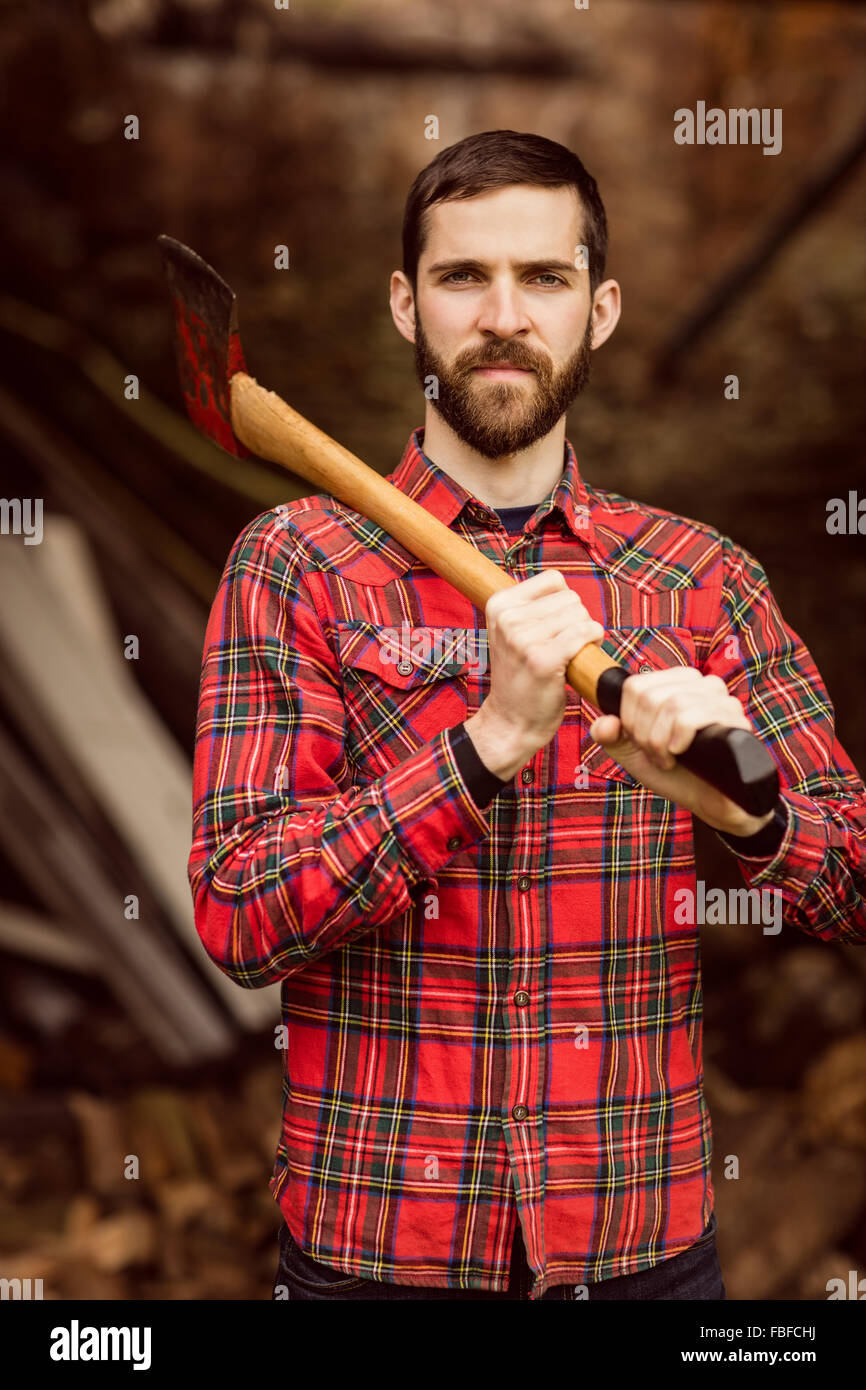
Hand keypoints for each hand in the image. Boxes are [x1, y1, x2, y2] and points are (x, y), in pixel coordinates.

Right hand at [465, 569, 604, 780]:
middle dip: (575, 620)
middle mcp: (508, 618)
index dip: (563, 603)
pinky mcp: (543, 659)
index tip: (554, 627)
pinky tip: (580, 658)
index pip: (553, 580)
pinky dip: (593, 642)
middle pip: (570, 597)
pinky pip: (585, 632)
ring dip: (584, 634)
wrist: (510, 721)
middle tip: (561, 646)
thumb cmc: (519, 676)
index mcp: (498, 604)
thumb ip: (531, 606)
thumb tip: (565, 587)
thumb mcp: (510, 632)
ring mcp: (523, 638)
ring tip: (566, 655)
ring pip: (581, 614)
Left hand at [589, 667, 775, 835]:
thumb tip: (605, 723)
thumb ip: (610, 736)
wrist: (710, 803)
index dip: (629, 720)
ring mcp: (722, 700)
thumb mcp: (632, 754)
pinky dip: (678, 740)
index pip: (635, 686)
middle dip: (645, 734)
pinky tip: (682, 754)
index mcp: (676, 683)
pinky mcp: (736, 720)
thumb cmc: (676, 773)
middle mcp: (702, 685)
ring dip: (660, 741)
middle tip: (657, 755)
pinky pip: (693, 716)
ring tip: (670, 758)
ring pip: (672, 704)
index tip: (641, 742)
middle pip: (650, 696)